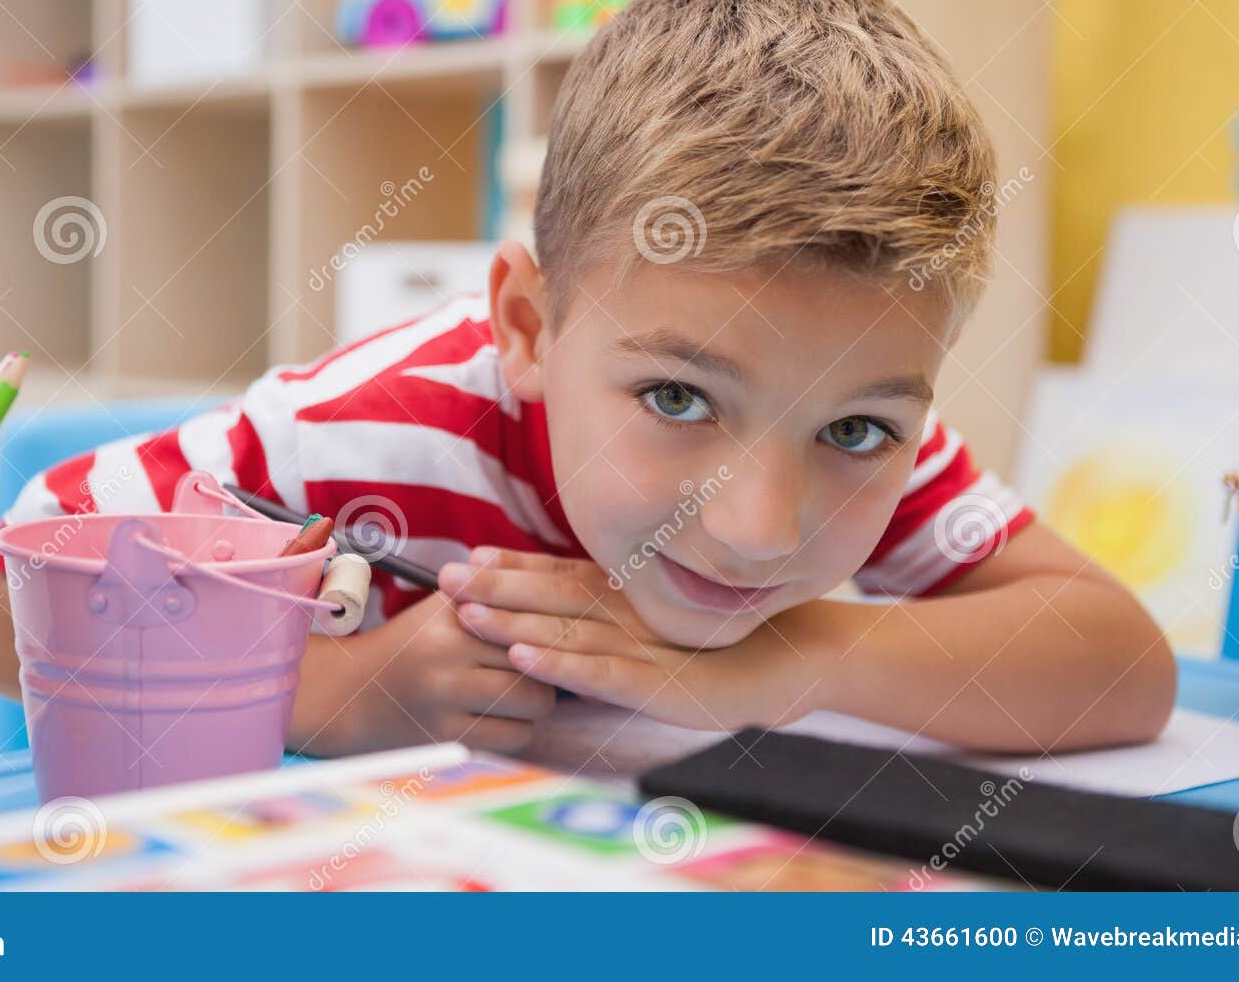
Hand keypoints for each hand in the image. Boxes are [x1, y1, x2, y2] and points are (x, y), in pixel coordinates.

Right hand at [323, 587, 556, 754]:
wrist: (352, 694)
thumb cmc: (413, 645)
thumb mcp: (444, 605)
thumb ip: (493, 590)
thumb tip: (553, 586)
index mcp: (451, 610)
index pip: (526, 615)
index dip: (547, 627)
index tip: (556, 633)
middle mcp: (446, 649)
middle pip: (536, 656)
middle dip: (547, 664)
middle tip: (541, 666)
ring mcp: (445, 696)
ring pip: (533, 700)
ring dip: (537, 699)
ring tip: (524, 692)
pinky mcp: (447, 737)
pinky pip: (516, 736)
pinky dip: (519, 729)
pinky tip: (505, 718)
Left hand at [439, 548, 828, 731]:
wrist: (795, 659)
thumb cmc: (730, 639)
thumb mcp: (668, 619)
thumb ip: (625, 609)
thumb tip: (576, 607)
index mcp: (630, 595)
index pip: (562, 575)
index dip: (514, 567)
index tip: (471, 557)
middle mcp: (630, 611)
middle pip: (551, 595)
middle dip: (494, 586)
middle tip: (443, 576)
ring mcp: (643, 644)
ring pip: (565, 628)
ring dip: (512, 620)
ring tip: (464, 613)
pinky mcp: (658, 681)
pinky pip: (600, 671)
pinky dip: (560, 663)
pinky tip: (524, 656)